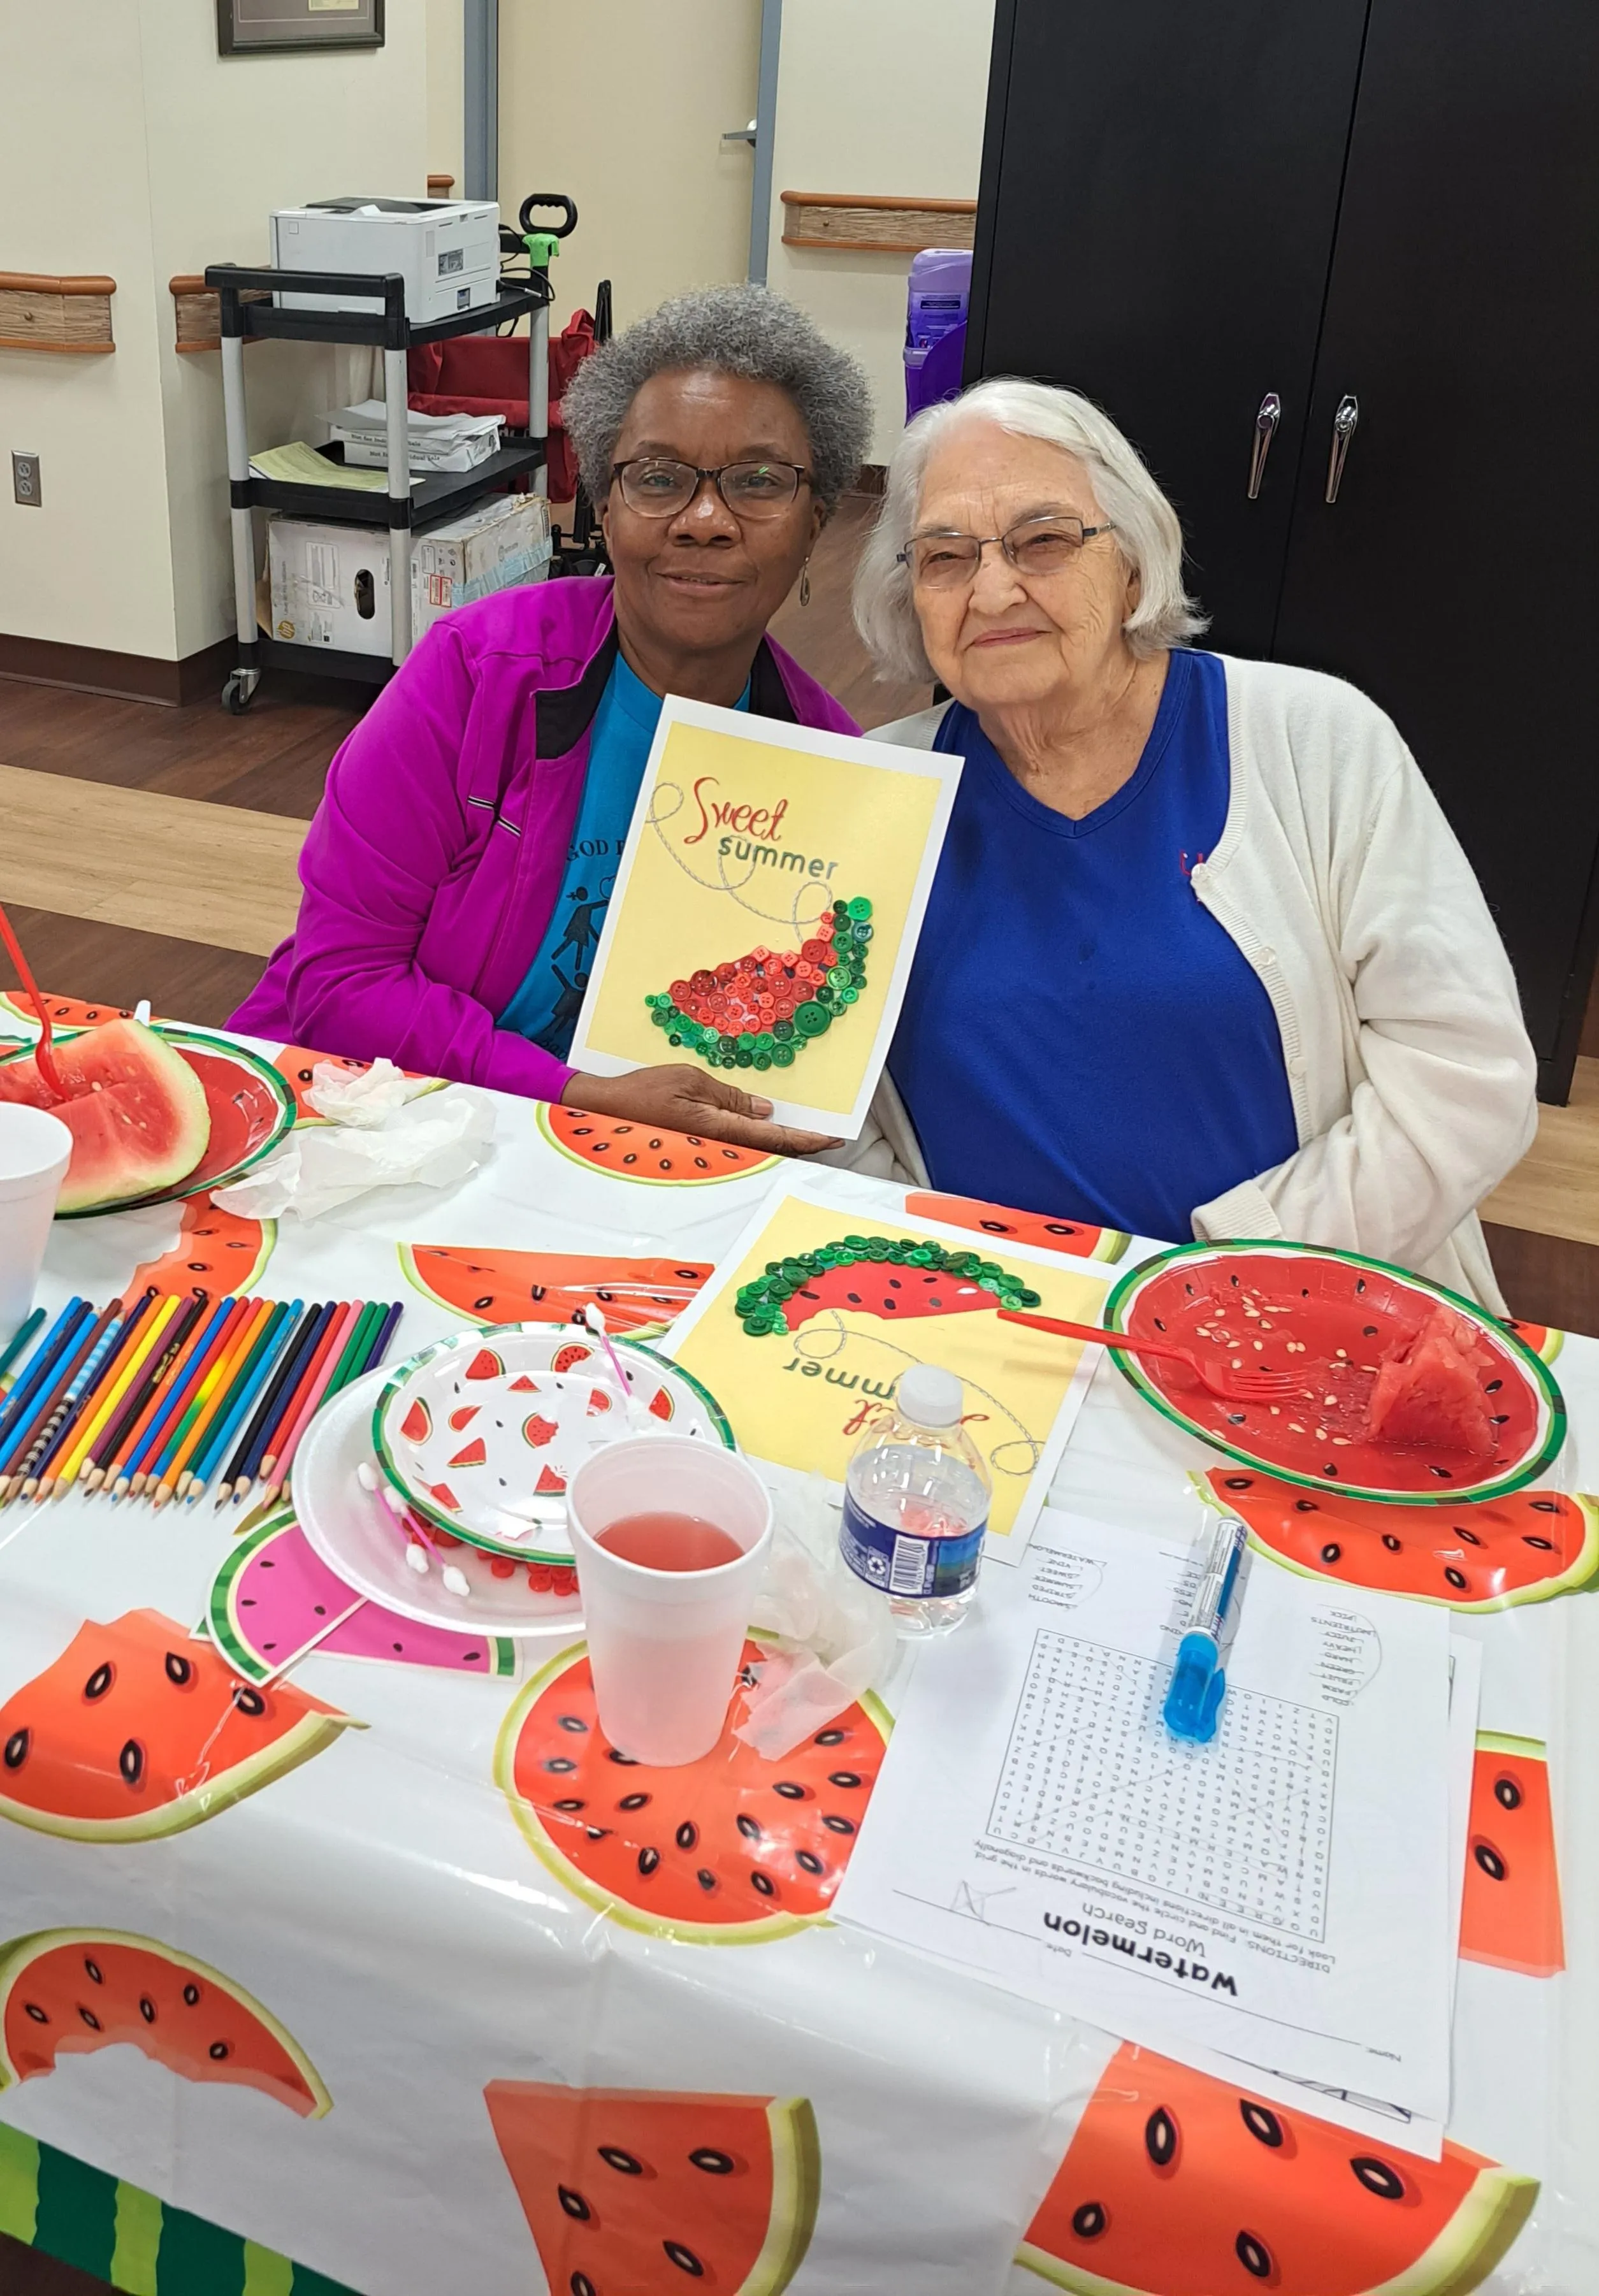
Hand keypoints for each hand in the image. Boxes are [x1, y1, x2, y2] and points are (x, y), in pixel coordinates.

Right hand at [560, 1064, 840, 1157]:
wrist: (603, 1110)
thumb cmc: (642, 1091)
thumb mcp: (690, 1079)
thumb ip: (729, 1097)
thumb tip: (765, 1110)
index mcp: (720, 1128)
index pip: (776, 1137)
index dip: (808, 1139)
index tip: (834, 1138)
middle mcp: (719, 1147)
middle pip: (771, 1150)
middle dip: (802, 1145)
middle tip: (830, 1140)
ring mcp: (708, 1151)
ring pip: (756, 1151)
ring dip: (782, 1145)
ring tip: (808, 1136)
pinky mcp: (698, 1149)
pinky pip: (736, 1148)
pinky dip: (759, 1142)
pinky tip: (767, 1133)